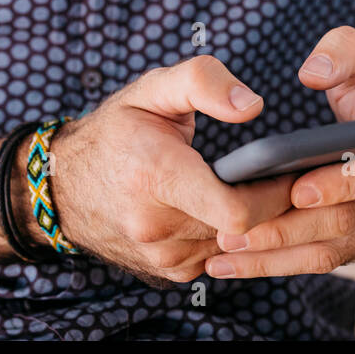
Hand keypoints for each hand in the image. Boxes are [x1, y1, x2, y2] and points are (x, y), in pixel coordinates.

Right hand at [19, 56, 295, 286]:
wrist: (64, 184)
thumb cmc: (117, 131)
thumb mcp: (153, 88)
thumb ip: (204, 82)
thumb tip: (252, 106)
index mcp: (157, 177)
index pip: (237, 211)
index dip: (276, 192)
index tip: (290, 167)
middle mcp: (157, 226)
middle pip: (245, 230)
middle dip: (274, 203)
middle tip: (288, 172)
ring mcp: (161, 255)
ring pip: (236, 246)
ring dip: (255, 222)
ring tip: (259, 187)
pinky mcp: (167, 271)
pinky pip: (218, 258)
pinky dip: (230, 236)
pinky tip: (228, 207)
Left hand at [204, 26, 354, 279]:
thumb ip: (341, 52)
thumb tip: (311, 72)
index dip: (343, 184)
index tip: (297, 188)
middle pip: (344, 224)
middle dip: (287, 231)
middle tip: (234, 232)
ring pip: (329, 252)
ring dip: (275, 258)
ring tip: (223, 256)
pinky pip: (322, 260)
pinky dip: (280, 263)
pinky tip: (237, 263)